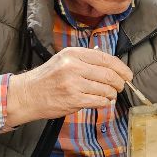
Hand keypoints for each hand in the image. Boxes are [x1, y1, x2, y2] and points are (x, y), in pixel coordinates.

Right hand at [5, 47, 131, 126]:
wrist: (28, 95)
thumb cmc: (48, 78)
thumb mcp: (64, 59)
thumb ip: (85, 59)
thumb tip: (109, 62)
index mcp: (73, 54)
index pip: (106, 59)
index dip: (121, 68)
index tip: (128, 75)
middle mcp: (74, 66)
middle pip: (109, 74)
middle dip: (120, 83)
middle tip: (121, 87)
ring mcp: (73, 84)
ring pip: (106, 89)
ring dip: (112, 94)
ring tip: (110, 95)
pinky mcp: (73, 100)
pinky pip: (99, 101)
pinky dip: (104, 103)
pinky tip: (102, 102)